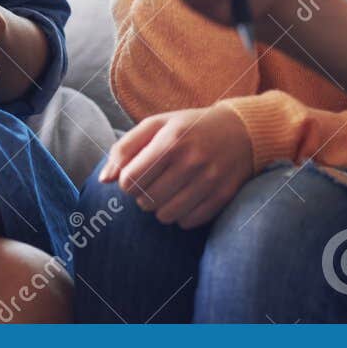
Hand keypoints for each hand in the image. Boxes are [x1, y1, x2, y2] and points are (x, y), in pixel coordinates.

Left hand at [99, 104, 254, 227]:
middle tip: (154, 182)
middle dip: (143, 195)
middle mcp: (192, 160)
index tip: (136, 174)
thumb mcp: (157, 125)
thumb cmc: (189, 127)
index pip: (130, 180)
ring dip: (160, 207)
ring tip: (168, 191)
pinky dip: (181, 215)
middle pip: (146, 201)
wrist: (242, 131)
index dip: (127, 181)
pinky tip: (186, 197)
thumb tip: (104, 180)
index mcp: (172, 139)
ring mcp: (210, 180)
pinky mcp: (222, 196)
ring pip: (165, 216)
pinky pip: (187, 222)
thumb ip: (125, 148)